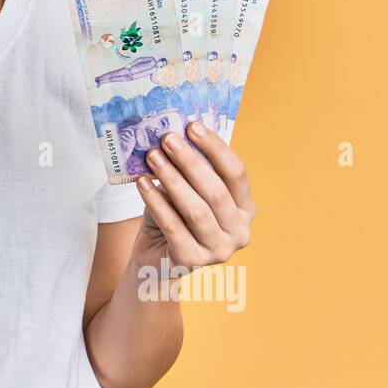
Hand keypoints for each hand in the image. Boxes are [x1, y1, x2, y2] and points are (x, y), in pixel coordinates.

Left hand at [132, 121, 256, 273]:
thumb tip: (175, 133)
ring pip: (196, 210)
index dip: (216, 148)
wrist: (155, 257)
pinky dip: (156, 202)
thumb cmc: (174, 216)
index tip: (193, 126)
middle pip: (216, 191)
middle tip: (167, 139)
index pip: (236, 173)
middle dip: (190, 162)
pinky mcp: (192, 261)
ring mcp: (219, 251)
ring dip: (172, 180)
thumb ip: (189, 169)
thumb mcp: (186, 189)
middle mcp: (240, 231)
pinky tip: (142, 183)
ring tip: (152, 158)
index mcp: (245, 208)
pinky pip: (173, 227)